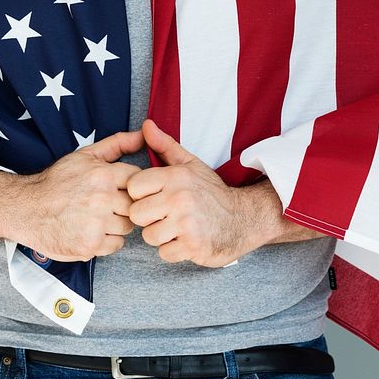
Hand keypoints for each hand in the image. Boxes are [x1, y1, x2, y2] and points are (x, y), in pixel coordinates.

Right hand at [10, 129, 141, 261]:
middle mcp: (101, 199)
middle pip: (134, 205)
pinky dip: (107, 240)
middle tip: (105, 205)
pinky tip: (92, 231)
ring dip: (116, 224)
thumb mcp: (85, 156)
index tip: (118, 189)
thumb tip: (142, 135)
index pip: (138, 181)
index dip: (129, 185)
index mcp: (103, 175)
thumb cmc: (57, 182)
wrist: (26, 208)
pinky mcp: (90, 246)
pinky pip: (117, 244)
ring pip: (127, 226)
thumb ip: (117, 144)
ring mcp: (96, 224)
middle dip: (123, 205)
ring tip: (97, 217)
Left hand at [126, 119, 258, 265]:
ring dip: (161, 236)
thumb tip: (146, 124)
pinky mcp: (193, 246)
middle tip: (166, 215)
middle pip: (137, 214)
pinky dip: (173, 251)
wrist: (244, 218)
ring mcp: (187, 223)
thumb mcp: (190, 164)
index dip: (142, 195)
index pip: (133, 188)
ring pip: (149, 236)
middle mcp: (180, 198)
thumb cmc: (212, 192)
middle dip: (149, 218)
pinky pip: (164, 253)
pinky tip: (185, 240)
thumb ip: (165, 146)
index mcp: (175, 176)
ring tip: (177, 228)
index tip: (156, 197)